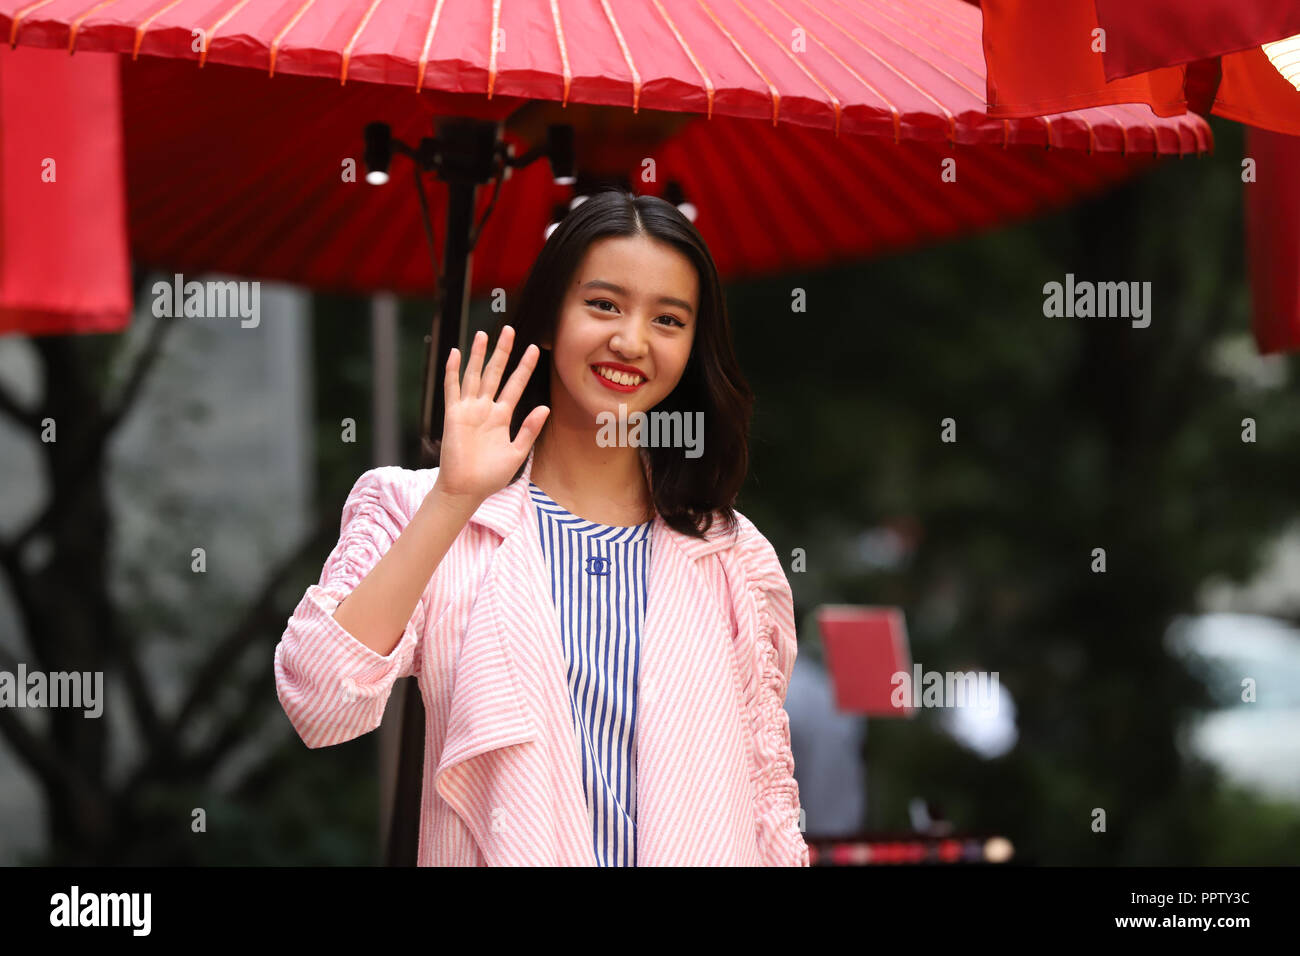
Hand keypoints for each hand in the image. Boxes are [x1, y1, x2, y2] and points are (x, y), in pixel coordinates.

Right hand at [432, 325, 548, 504]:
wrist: (467, 489)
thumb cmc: (491, 476)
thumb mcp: (517, 453)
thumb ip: (530, 429)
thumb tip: (545, 408)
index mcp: (502, 417)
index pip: (515, 385)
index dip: (524, 367)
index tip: (534, 349)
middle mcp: (486, 409)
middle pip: (495, 373)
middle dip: (502, 352)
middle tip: (509, 330)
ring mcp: (469, 410)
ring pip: (474, 376)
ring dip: (478, 355)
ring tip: (483, 334)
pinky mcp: (453, 415)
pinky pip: (452, 389)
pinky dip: (453, 371)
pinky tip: (456, 354)